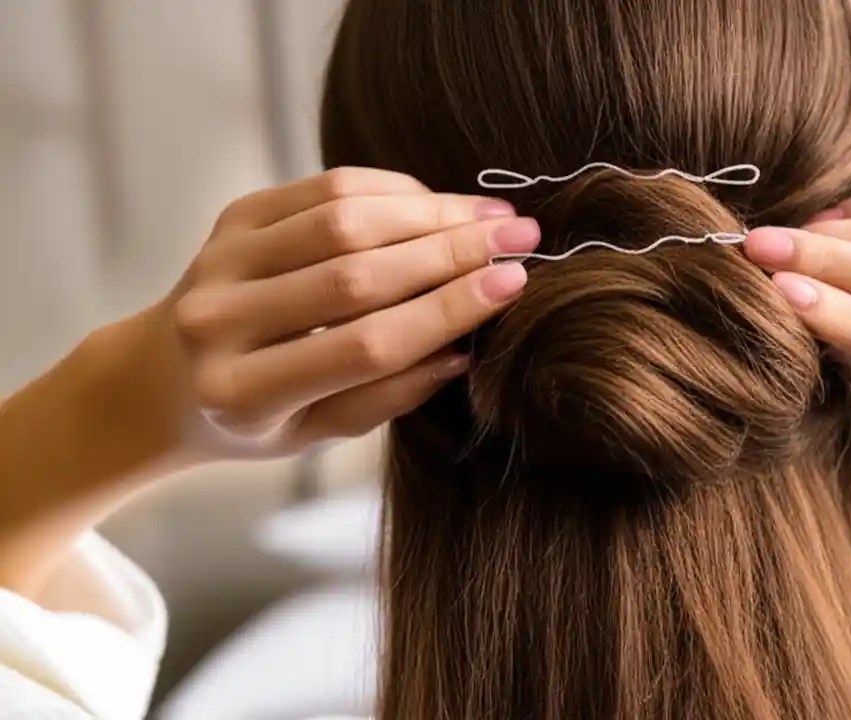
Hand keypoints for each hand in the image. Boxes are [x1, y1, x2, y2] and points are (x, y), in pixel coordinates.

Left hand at [151, 167, 537, 457]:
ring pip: (344, 219)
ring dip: (431, 212)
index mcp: (244, 395)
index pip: (367, 343)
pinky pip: (325, 187)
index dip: (446, 310)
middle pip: (358, 274)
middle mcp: (219, 322)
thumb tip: (465, 344)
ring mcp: (219, 261)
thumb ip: (388, 394)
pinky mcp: (232, 217)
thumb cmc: (258, 417)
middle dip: (452, 252)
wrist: (164, 374)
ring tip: (492, 215)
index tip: (512, 284)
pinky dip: (392, 189)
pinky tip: (439, 201)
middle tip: (521, 238)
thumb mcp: (318, 433)